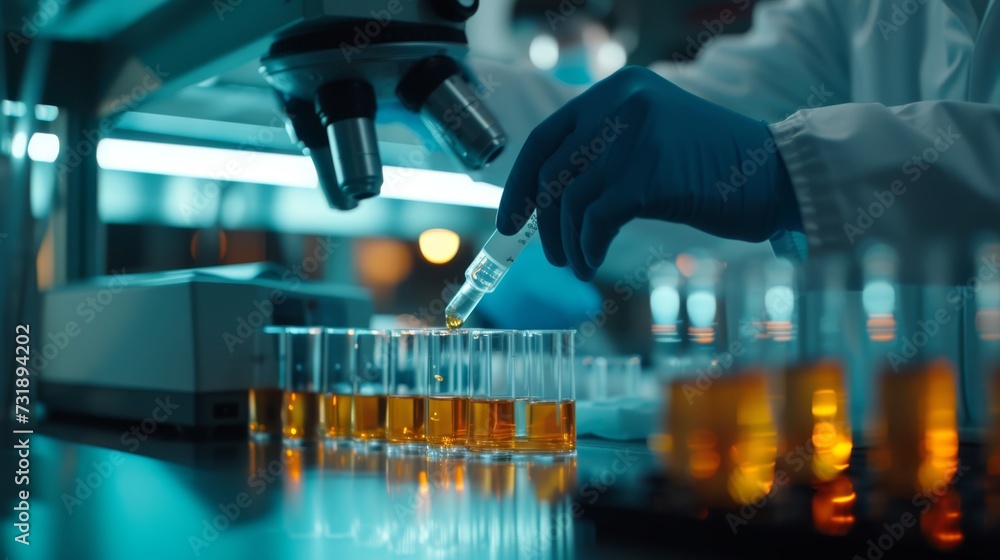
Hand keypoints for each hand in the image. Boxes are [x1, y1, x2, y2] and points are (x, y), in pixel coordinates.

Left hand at [497, 66, 798, 280]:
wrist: (776, 175)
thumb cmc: (711, 168)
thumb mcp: (649, 139)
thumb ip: (602, 152)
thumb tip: (546, 198)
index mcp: (616, 90)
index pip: (546, 137)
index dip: (521, 183)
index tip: (511, 218)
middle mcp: (621, 103)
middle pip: (554, 171)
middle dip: (543, 220)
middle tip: (547, 253)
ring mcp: (636, 135)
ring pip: (571, 198)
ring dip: (567, 241)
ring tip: (576, 264)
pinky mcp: (649, 173)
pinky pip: (596, 219)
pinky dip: (588, 246)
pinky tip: (593, 261)